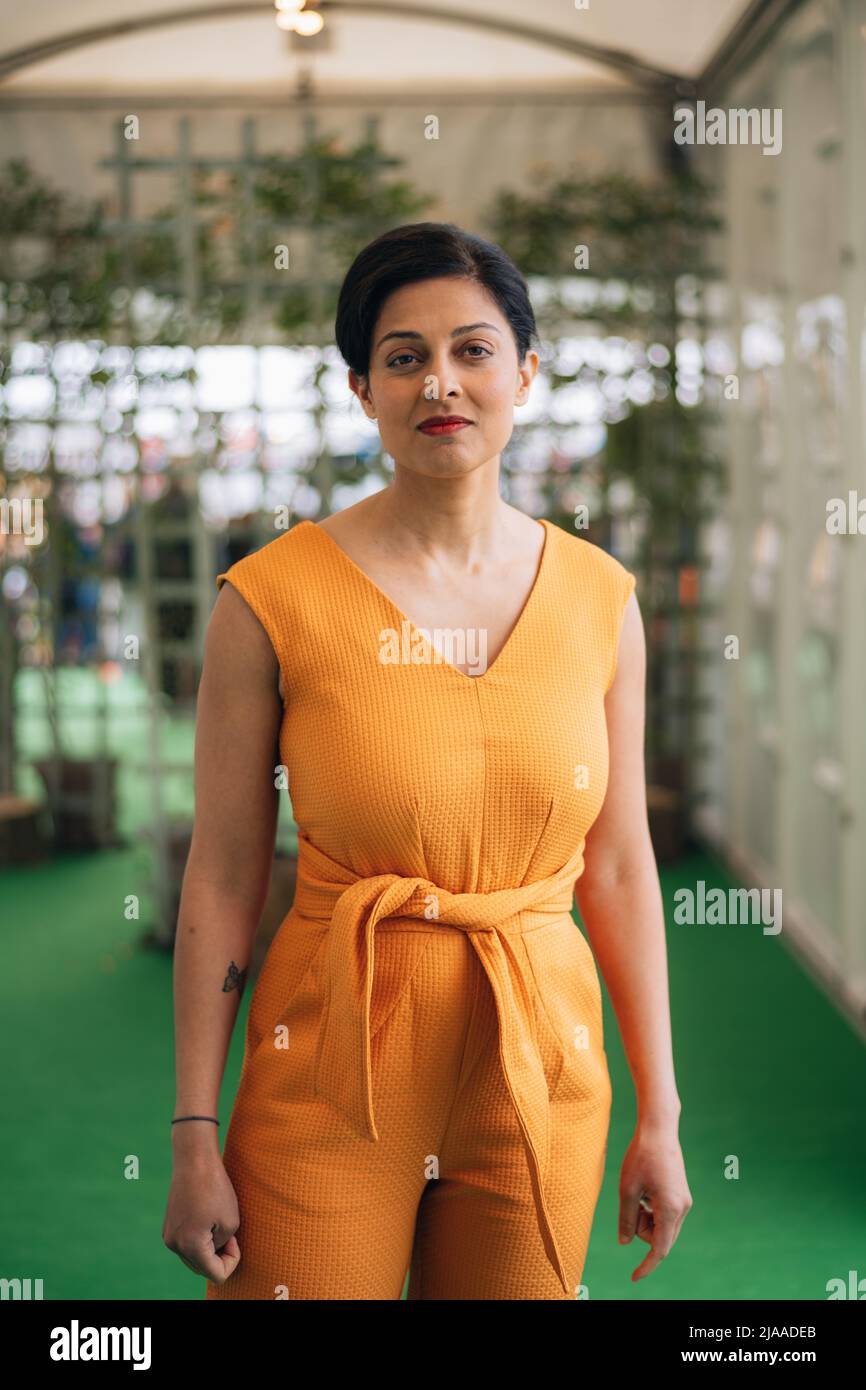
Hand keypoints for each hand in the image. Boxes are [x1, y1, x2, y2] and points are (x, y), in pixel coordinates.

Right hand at [163, 1152, 241, 1284]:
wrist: (193, 1158)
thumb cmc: (215, 1187)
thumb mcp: (231, 1222)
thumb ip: (224, 1246)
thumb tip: (213, 1250)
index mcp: (190, 1246)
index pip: (215, 1274)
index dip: (232, 1261)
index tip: (235, 1238)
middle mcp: (174, 1245)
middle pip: (202, 1268)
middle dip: (219, 1257)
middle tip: (230, 1234)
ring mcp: (168, 1235)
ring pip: (194, 1257)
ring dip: (209, 1248)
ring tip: (219, 1225)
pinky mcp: (168, 1225)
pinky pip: (187, 1243)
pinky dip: (199, 1240)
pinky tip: (208, 1220)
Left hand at [618, 1121, 691, 1281]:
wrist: (659, 1130)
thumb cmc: (641, 1156)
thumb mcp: (627, 1189)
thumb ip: (626, 1219)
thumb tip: (625, 1243)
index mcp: (670, 1209)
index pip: (659, 1249)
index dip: (646, 1265)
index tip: (634, 1278)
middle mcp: (682, 1209)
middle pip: (660, 1238)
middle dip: (642, 1231)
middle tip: (631, 1206)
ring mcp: (684, 1202)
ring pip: (662, 1228)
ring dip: (645, 1220)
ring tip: (636, 1195)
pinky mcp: (681, 1196)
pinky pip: (665, 1216)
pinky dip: (651, 1212)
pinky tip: (644, 1192)